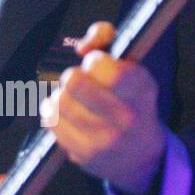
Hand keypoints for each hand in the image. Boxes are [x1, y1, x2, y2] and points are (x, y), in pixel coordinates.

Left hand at [39, 20, 166, 194]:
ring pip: (59, 102)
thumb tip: (83, 47)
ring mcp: (105, 140)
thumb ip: (107, 38)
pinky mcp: (85, 156)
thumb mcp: (132, 67)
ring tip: (70, 99)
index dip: (94, 61)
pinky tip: (63, 113)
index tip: (94, 64)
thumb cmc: (131, 102)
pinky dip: (51, 113)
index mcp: (141, 89)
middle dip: (72, 77)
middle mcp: (126, 117)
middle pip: (74, 83)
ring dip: (60, 96)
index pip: (107, 68)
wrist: (143, 156)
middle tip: (78, 82)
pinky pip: (51, 123)